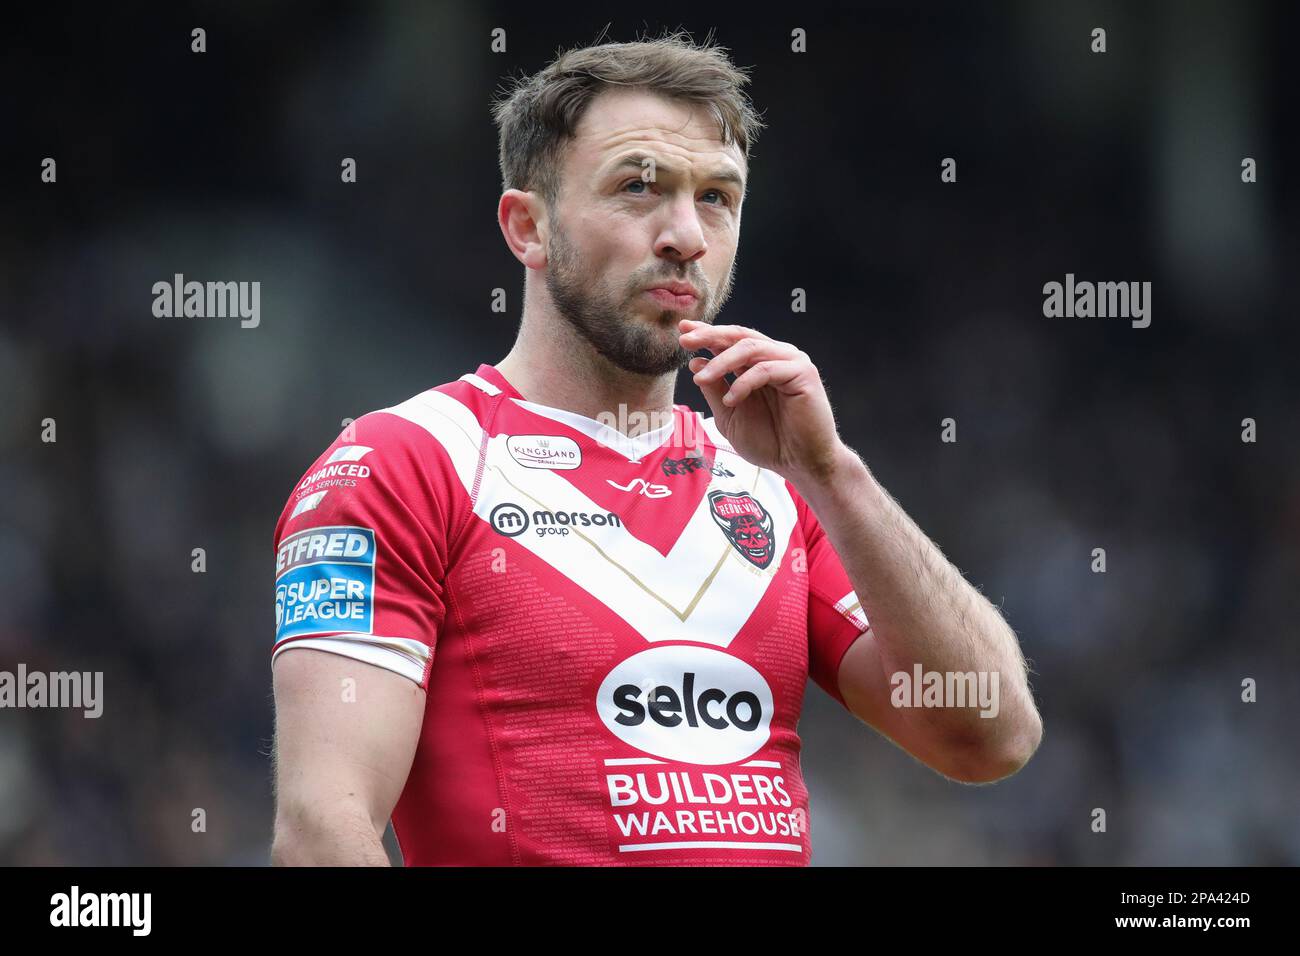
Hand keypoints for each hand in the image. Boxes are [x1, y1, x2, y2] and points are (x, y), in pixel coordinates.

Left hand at [679, 318, 847, 483]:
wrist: (798, 464)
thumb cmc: (769, 441)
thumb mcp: (729, 415)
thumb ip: (714, 390)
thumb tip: (695, 362)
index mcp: (758, 364)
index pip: (731, 341)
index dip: (707, 333)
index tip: (682, 330)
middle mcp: (775, 357)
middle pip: (739, 336)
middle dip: (710, 335)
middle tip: (686, 340)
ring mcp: (791, 362)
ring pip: (750, 348)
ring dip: (721, 361)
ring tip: (701, 379)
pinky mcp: (803, 373)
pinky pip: (767, 369)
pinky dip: (744, 383)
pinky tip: (732, 400)